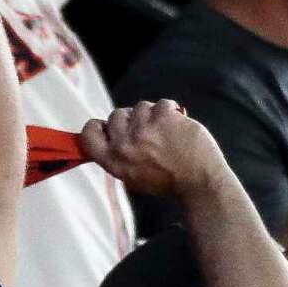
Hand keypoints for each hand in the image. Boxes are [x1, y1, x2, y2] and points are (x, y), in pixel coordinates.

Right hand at [79, 100, 225, 199]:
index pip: (89, 134)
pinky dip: (171, 112)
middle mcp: (124, 145)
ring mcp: (143, 129)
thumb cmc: (168, 182)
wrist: (198, 182)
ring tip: (165, 133)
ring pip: (140, 107)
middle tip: (147, 133)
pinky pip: (161, 103)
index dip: (96, 126)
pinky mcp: (163, 117)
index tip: (105, 125)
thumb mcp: (132, 177)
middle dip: (131, 119)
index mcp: (113, 162)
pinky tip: (177, 128)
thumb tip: (110, 133)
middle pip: (116, 115)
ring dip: (152, 115)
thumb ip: (119, 155)